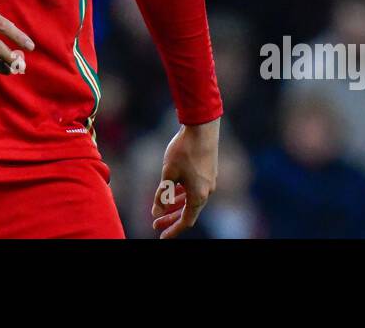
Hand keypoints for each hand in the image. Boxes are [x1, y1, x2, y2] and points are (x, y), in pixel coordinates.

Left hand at [152, 118, 219, 238]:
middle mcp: (207, 191)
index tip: (161, 236)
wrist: (202, 127)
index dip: (173, 230)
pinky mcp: (208, 171)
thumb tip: (157, 211)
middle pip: (188, 212)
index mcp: (199, 196)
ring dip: (176, 205)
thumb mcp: (168, 174)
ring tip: (160, 208)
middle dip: (171, 218)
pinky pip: (194, 189)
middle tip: (155, 224)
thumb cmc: (184, 151)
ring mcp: (209, 181)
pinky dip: (182, 194)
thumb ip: (162, 194)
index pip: (186, 221)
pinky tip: (172, 191)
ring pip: (191, 200)